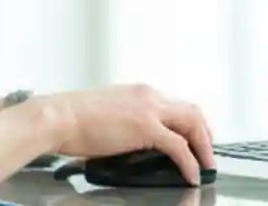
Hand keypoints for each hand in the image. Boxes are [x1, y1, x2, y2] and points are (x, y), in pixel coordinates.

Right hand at [44, 84, 215, 185]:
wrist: (60, 117)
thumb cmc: (73, 118)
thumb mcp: (108, 113)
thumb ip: (126, 122)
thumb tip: (134, 142)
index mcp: (139, 93)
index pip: (176, 105)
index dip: (189, 124)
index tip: (194, 138)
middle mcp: (149, 96)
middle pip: (191, 112)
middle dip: (204, 134)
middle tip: (207, 153)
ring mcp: (149, 110)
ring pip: (192, 124)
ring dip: (203, 146)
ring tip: (206, 165)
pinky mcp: (146, 128)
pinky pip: (179, 147)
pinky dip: (190, 162)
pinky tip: (192, 175)